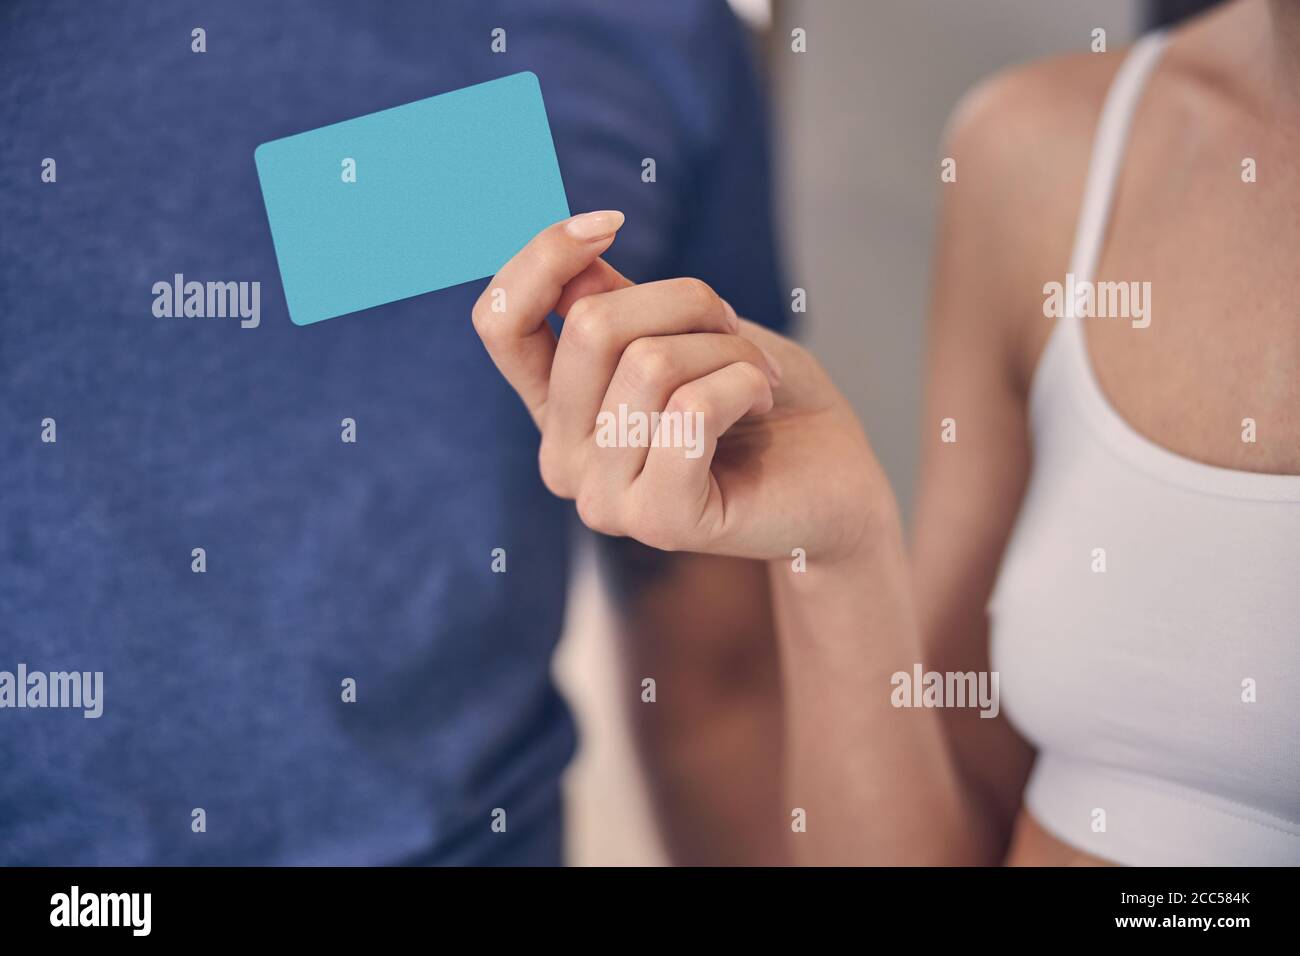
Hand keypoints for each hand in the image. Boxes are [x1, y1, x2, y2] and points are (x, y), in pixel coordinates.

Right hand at [472, 211, 893, 561]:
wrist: (836, 480)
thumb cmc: (760, 398)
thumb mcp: (685, 330)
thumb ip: (616, 301)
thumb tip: (569, 255)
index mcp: (557, 408)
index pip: (500, 321)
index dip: (542, 256)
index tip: (610, 224)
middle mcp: (563, 458)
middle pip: (593, 327)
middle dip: (686, 301)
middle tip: (735, 332)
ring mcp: (604, 499)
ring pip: (650, 364)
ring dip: (728, 351)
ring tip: (757, 378)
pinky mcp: (659, 520)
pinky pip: (693, 410)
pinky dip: (744, 385)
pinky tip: (760, 404)